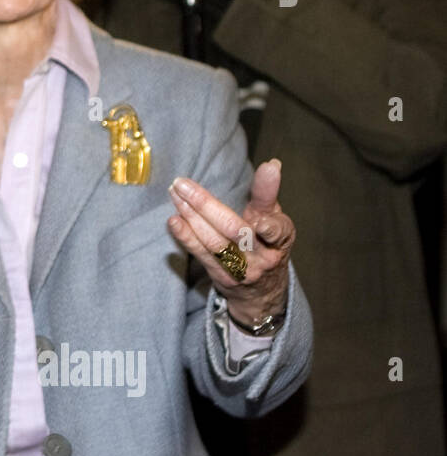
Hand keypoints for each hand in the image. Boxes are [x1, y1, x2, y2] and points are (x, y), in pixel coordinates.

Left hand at [166, 159, 294, 323]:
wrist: (262, 292)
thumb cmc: (266, 245)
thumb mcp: (274, 219)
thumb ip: (267, 194)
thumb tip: (272, 164)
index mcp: (281, 238)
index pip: (278, 226)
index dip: (269, 213)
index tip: (263, 192)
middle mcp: (263, 256)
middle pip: (234, 229)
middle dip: (205, 205)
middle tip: (182, 184)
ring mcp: (242, 269)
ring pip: (214, 241)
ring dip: (190, 215)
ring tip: (175, 194)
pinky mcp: (223, 276)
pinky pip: (202, 254)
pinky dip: (186, 237)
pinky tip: (174, 221)